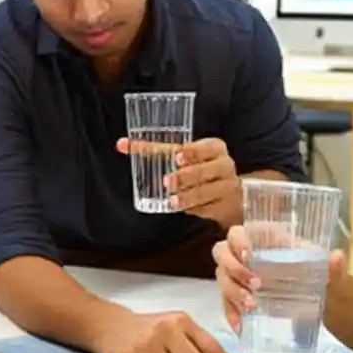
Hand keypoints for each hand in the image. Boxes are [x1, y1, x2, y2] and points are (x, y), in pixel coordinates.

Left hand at [116, 137, 240, 225]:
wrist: (232, 193)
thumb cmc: (201, 167)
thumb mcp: (185, 156)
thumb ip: (156, 150)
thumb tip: (121, 144)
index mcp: (214, 147)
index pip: (204, 147)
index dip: (191, 152)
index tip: (176, 156)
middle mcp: (224, 165)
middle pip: (204, 170)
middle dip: (185, 176)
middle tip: (167, 181)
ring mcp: (226, 186)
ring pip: (205, 191)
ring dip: (187, 196)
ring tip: (173, 200)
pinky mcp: (224, 206)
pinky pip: (208, 207)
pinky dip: (194, 208)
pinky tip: (184, 209)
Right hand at [213, 224, 347, 332]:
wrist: (314, 292)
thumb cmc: (312, 270)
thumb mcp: (323, 267)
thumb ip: (331, 264)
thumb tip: (336, 258)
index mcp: (261, 237)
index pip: (238, 232)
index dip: (238, 241)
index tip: (249, 255)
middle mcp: (243, 252)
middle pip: (222, 253)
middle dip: (235, 269)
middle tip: (257, 285)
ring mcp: (236, 274)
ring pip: (222, 278)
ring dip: (233, 293)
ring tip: (252, 307)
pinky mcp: (235, 295)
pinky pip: (224, 303)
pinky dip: (230, 313)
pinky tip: (240, 326)